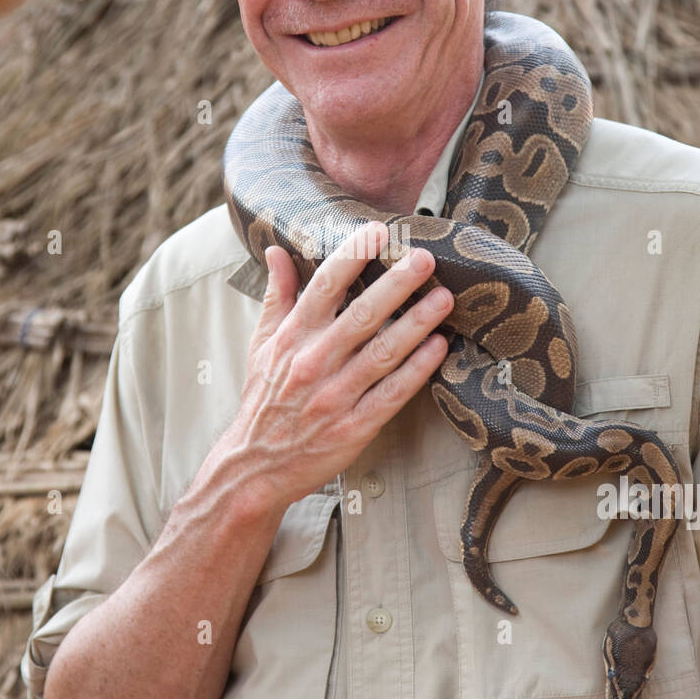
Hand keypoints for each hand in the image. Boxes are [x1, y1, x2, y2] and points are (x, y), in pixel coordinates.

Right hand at [225, 222, 452, 511]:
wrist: (255, 466)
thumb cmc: (264, 400)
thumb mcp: (261, 344)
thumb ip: (276, 295)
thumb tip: (276, 249)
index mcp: (292, 338)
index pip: (322, 287)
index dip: (350, 257)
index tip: (377, 232)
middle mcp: (313, 363)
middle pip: (360, 316)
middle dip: (395, 285)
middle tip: (425, 259)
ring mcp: (335, 396)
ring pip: (382, 353)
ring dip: (416, 324)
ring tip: (444, 298)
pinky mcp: (354, 427)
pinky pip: (391, 394)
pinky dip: (416, 370)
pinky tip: (438, 347)